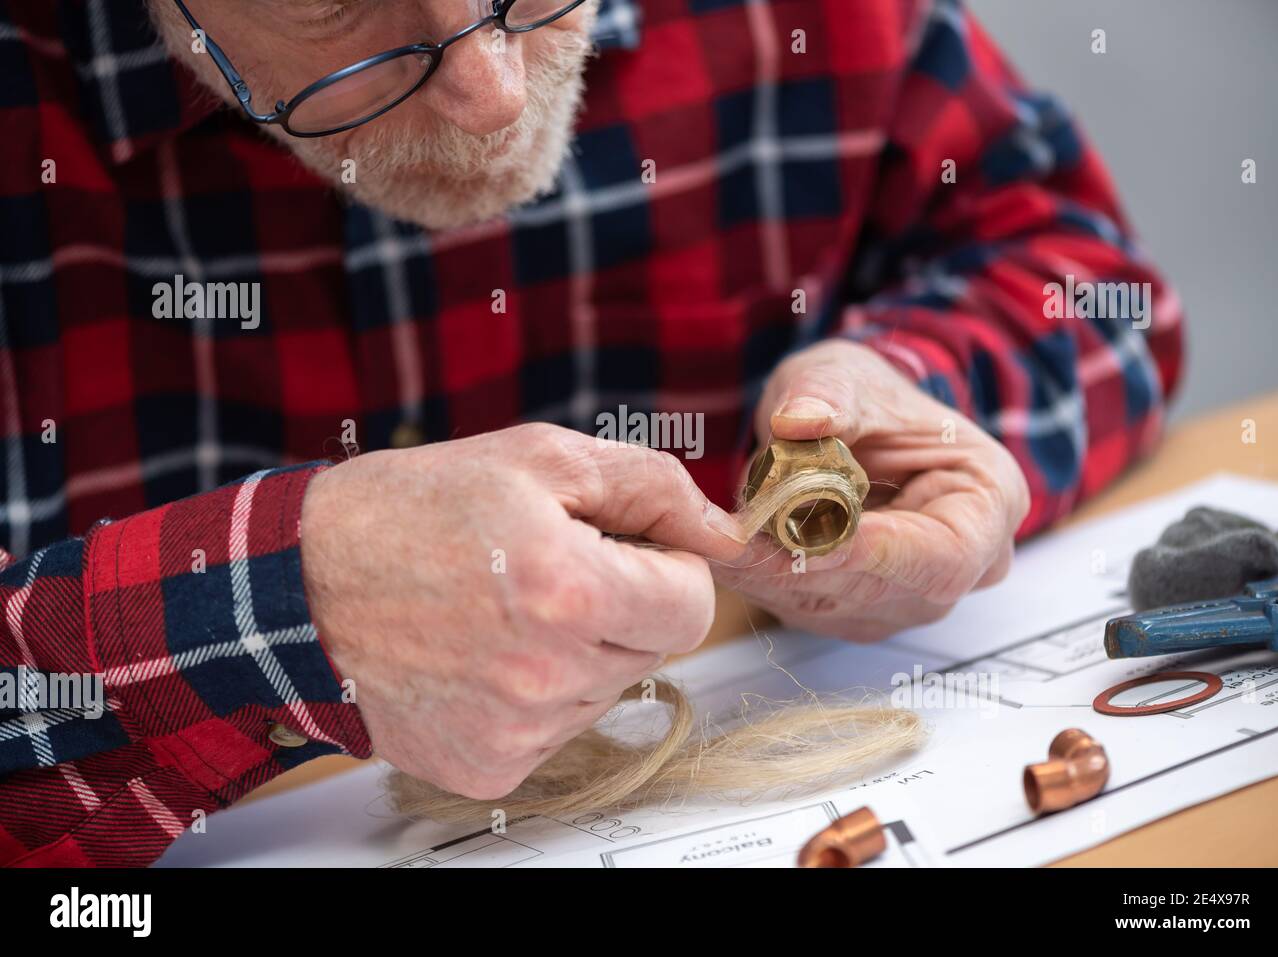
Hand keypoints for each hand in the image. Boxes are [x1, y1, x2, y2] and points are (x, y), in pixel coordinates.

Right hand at [300, 424, 745, 797]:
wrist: (302, 584)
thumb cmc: (414, 510)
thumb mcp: (539, 459)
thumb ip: (653, 489)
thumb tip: (727, 533)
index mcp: (568, 590)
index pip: (694, 604)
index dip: (664, 567)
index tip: (615, 549)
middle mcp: (548, 676)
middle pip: (655, 648)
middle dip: (622, 604)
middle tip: (547, 570)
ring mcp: (517, 732)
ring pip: (609, 689)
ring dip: (581, 650)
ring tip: (505, 610)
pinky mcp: (487, 767)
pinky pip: (559, 729)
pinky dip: (538, 693)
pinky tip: (483, 655)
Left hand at [712, 340, 1028, 640]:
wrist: (850, 421)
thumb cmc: (866, 398)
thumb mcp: (844, 375)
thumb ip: (826, 395)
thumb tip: (798, 421)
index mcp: (986, 503)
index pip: (942, 555)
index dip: (874, 552)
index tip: (807, 535)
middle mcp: (956, 569)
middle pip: (877, 588)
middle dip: (795, 563)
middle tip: (726, 537)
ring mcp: (904, 600)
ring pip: (829, 602)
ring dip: (763, 574)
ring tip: (709, 536)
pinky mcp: (852, 611)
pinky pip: (798, 605)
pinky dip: (755, 578)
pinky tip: (720, 547)